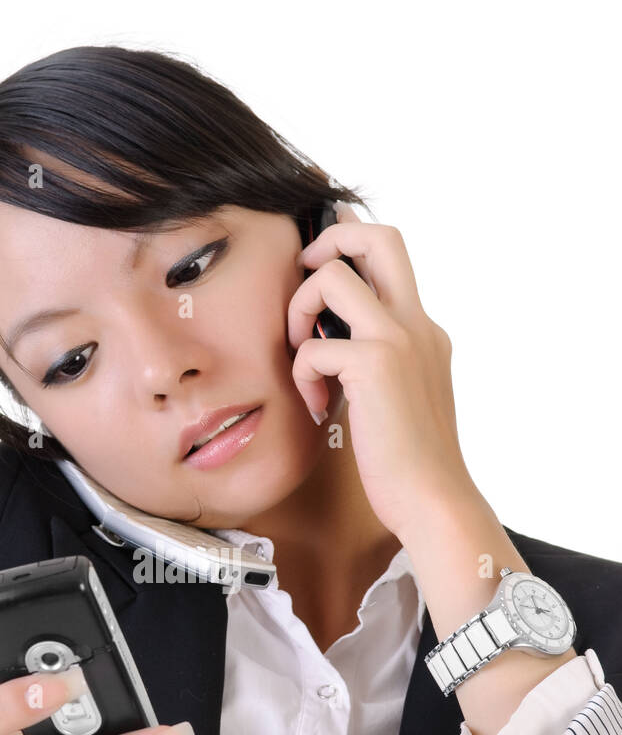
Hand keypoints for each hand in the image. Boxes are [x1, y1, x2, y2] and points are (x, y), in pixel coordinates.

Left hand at [287, 203, 477, 539]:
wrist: (434, 499)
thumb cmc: (410, 462)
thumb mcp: (400, 397)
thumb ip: (376, 364)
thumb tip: (330, 347)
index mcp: (424, 330)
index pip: (390, 256)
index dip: (351, 244)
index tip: (318, 268)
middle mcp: (417, 323)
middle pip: (378, 235)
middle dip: (329, 241)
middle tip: (306, 280)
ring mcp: (400, 340)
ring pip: (333, 275)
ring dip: (300, 309)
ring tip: (302, 355)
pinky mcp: (376, 366)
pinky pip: (314, 347)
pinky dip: (302, 373)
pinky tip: (317, 407)